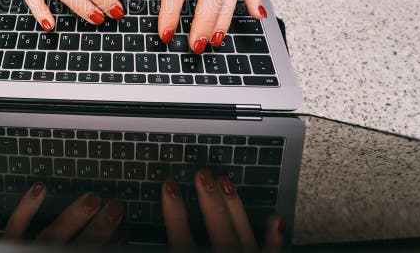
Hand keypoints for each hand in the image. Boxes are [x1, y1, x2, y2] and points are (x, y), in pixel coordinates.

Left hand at [4, 182, 123, 243]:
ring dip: (73, 216)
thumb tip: (116, 242)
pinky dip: (26, 207)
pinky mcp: (7, 245)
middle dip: (98, 228)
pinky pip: (16, 225)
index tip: (125, 232)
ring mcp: (26, 252)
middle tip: (115, 208)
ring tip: (93, 197)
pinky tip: (40, 188)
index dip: (111, 245)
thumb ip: (86, 250)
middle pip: (77, 246)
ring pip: (52, 234)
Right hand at [163, 169, 284, 250]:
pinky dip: (275, 236)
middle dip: (209, 197)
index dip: (173, 209)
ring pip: (241, 231)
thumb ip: (174, 247)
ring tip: (226, 182)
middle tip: (203, 173)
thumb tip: (143, 247)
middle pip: (216, 226)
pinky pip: (272, 251)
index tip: (170, 186)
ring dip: (234, 205)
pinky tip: (276, 218)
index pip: (180, 236)